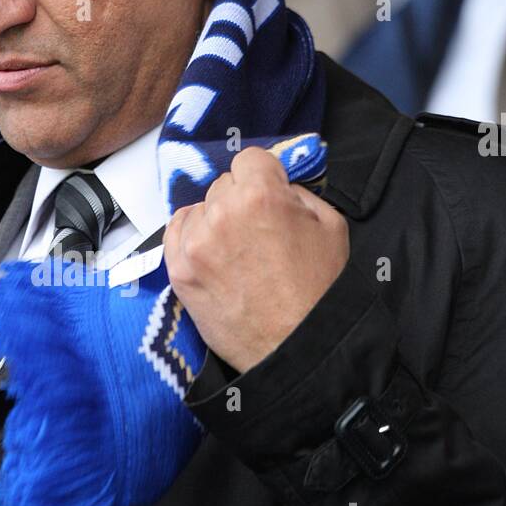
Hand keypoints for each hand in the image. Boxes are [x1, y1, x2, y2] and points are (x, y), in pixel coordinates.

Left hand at [163, 146, 348, 373]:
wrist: (298, 347)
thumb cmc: (319, 289)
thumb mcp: (330, 225)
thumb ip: (299, 193)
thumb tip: (277, 186)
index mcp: (262, 194)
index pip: (249, 159)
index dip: (263, 177)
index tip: (269, 196)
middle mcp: (223, 212)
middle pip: (223, 185)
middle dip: (239, 201)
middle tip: (257, 232)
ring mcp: (196, 243)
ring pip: (199, 210)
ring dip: (214, 222)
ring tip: (236, 253)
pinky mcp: (179, 271)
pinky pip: (175, 233)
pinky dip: (190, 238)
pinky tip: (210, 254)